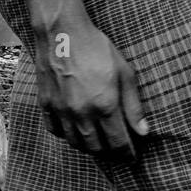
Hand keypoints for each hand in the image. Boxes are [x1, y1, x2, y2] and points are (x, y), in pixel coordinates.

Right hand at [35, 20, 147, 159]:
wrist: (62, 33)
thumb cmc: (97, 48)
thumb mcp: (124, 72)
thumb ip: (133, 105)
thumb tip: (144, 131)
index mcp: (105, 105)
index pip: (118, 142)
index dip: (127, 153)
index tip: (132, 157)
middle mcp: (81, 113)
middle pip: (96, 148)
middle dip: (109, 153)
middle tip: (116, 150)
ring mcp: (61, 110)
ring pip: (75, 142)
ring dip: (88, 147)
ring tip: (98, 143)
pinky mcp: (46, 104)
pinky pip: (55, 130)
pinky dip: (65, 136)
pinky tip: (74, 130)